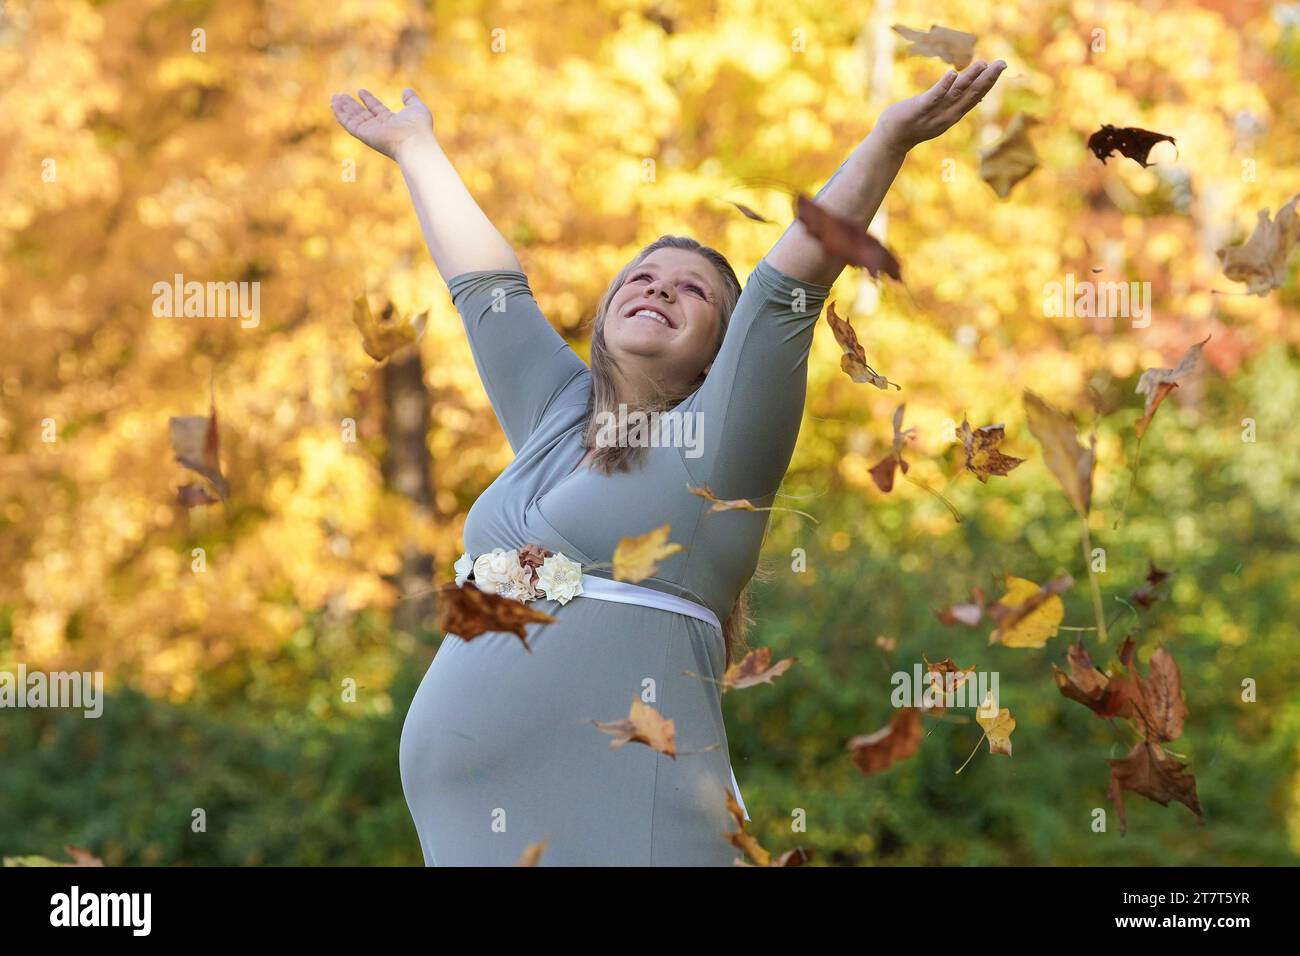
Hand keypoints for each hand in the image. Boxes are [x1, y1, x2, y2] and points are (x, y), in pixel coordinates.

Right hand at [330, 87, 436, 161]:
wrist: (415, 142)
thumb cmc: (419, 127)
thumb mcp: (417, 108)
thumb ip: (411, 99)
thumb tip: (406, 90)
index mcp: (392, 122)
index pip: (377, 110)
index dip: (369, 100)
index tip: (360, 91)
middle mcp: (380, 128)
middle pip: (362, 115)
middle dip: (351, 105)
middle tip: (340, 95)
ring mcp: (371, 132)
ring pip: (354, 119)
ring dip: (343, 108)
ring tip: (334, 97)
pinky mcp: (364, 135)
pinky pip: (350, 124)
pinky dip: (341, 115)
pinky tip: (334, 105)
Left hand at [874, 60, 1006, 153]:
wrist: (889, 141)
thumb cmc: (913, 125)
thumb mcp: (939, 115)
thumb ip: (956, 105)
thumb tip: (979, 97)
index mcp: (952, 115)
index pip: (975, 97)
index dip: (989, 82)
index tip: (1001, 66)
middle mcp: (946, 116)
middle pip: (971, 95)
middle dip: (987, 79)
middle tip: (1002, 63)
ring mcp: (933, 114)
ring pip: (955, 94)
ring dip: (970, 79)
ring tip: (982, 64)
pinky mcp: (918, 110)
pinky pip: (933, 98)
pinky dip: (943, 87)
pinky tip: (952, 74)